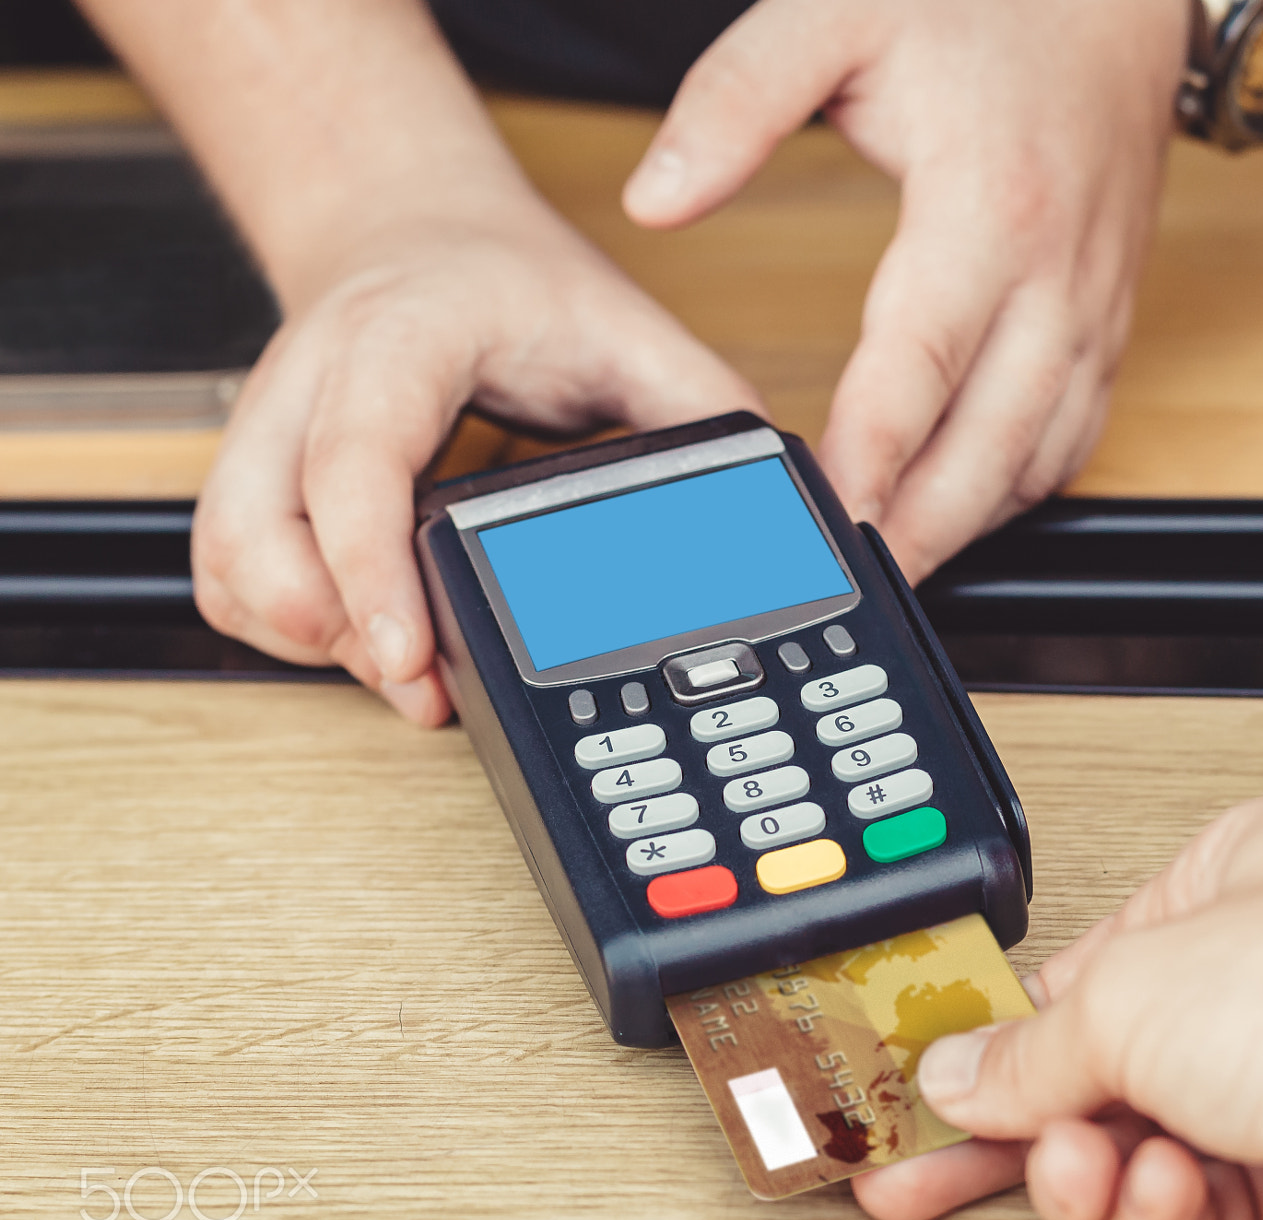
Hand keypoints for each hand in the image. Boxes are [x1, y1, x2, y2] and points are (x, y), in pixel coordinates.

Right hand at [192, 203, 761, 723]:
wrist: (418, 229)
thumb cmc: (510, 278)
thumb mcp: (628, 325)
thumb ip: (698, 406)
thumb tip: (773, 493)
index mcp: (403, 336)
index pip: (356, 461)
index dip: (372, 566)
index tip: (409, 653)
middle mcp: (313, 379)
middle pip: (262, 528)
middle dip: (336, 630)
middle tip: (422, 685)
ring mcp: (271, 425)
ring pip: (229, 556)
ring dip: (302, 636)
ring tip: (400, 670)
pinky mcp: (256, 467)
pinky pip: (228, 568)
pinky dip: (279, 623)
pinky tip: (355, 642)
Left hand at [624, 0, 1189, 579]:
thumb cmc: (989, 0)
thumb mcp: (836, 14)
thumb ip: (734, 103)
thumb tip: (654, 198)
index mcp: (985, 209)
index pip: (920, 367)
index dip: (870, 457)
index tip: (820, 516)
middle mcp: (1055, 274)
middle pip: (993, 444)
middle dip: (924, 527)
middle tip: (854, 581)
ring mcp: (1095, 304)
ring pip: (1044, 455)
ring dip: (976, 521)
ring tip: (899, 564)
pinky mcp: (1114, 315)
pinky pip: (1080, 431)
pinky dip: (1025, 485)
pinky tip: (971, 505)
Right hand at [853, 793, 1262, 1219]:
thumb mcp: (1131, 990)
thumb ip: (1033, 1048)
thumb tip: (968, 1074)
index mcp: (1244, 875)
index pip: (1094, 949)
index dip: (1009, 1014)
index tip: (934, 1063)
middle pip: (1108, 1059)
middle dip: (1024, 1118)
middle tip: (931, 1159)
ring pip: (1140, 1147)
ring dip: (1091, 1169)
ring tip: (1080, 1170)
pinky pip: (1193, 1216)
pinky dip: (1159, 1214)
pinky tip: (1156, 1194)